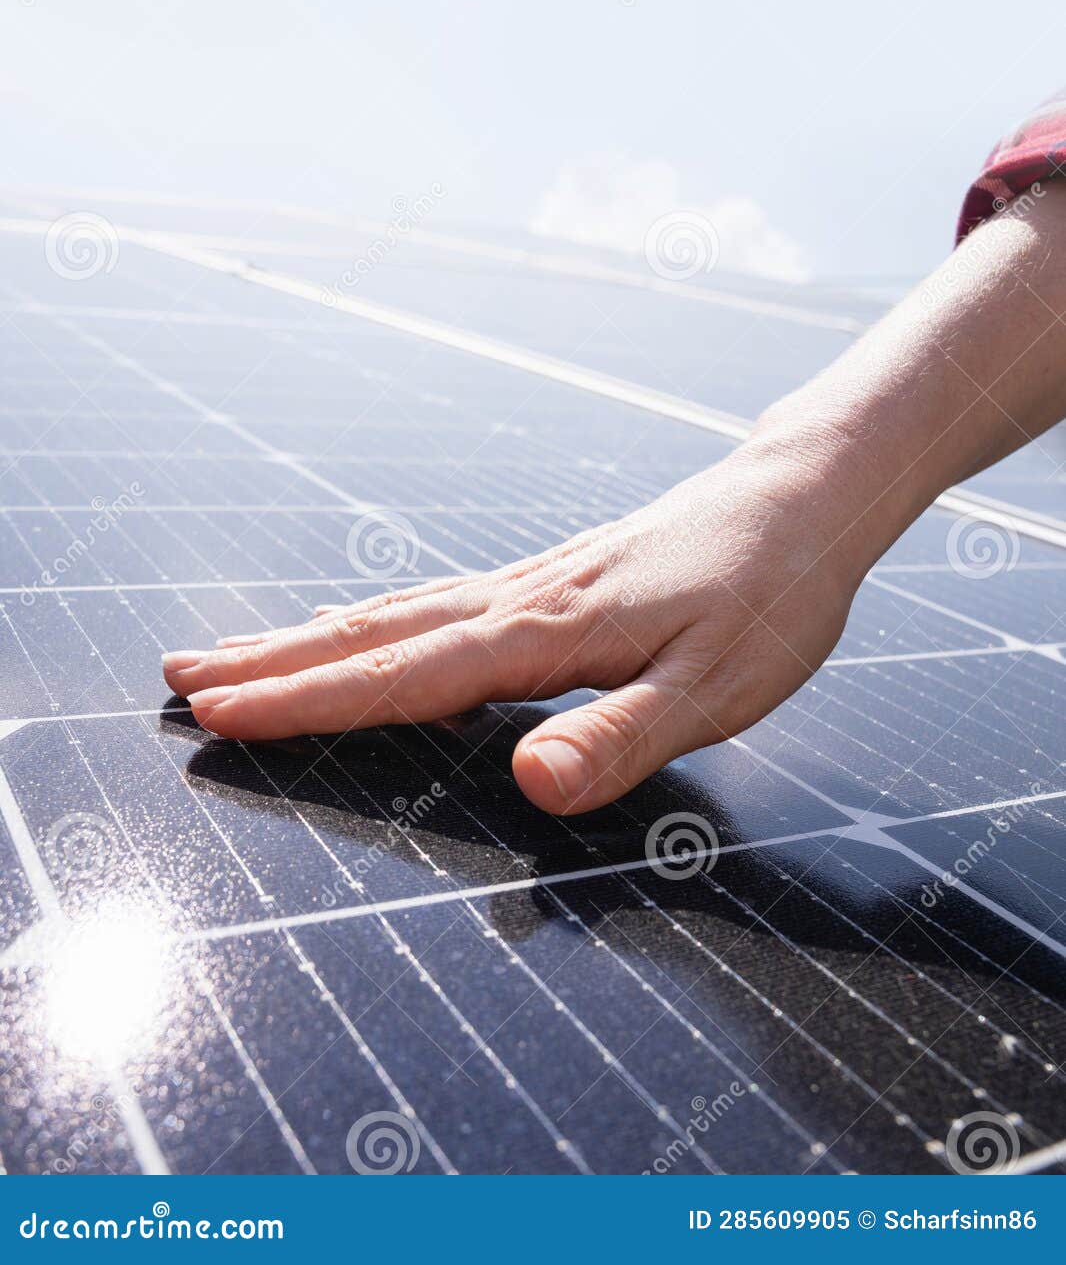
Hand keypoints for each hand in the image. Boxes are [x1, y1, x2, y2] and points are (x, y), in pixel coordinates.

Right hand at [163, 430, 871, 813]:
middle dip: (273, 664)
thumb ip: (621, 738)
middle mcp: (522, 600)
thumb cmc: (770, 596)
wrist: (803, 498)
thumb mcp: (720, 688)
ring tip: (234, 653)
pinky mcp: (554, 580)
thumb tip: (530, 783)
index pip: (405, 678)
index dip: (310, 704)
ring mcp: (533, 582)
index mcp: (548, 633)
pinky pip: (436, 603)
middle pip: (375, 635)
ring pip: (396, 612)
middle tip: (179, 679)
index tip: (220, 718)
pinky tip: (366, 635)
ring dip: (307, 638)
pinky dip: (373, 622)